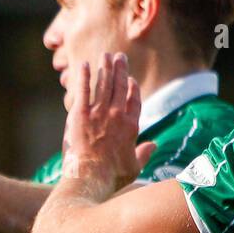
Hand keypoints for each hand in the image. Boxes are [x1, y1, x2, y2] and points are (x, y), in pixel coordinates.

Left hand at [62, 53, 147, 190]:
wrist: (90, 177)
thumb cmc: (112, 176)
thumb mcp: (134, 167)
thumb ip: (144, 154)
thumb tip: (153, 145)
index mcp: (131, 126)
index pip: (134, 101)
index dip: (133, 89)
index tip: (131, 80)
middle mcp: (117, 115)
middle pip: (120, 87)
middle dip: (120, 70)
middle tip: (119, 57)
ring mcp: (98, 113)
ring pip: (104, 84)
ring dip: (105, 68)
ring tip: (106, 56)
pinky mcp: (80, 114)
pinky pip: (84, 90)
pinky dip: (85, 76)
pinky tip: (85, 65)